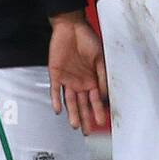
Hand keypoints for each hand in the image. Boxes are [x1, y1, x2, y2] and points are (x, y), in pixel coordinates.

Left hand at [47, 14, 108, 133]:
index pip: (95, 100)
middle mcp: (80, 83)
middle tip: (87, 132)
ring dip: (72, 113)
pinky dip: (57, 100)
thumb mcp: (99, 58)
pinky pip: (55, 90)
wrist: (70, 27)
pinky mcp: (55, 74)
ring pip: (70, 101)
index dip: (97, 111)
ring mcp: (67, 79)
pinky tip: (58, 110)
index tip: (101, 122)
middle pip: (82, 105)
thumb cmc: (88, 40)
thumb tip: (103, 95)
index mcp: (92, 80)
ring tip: (75, 126)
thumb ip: (101, 76)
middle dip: (85, 118)